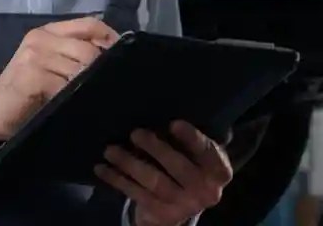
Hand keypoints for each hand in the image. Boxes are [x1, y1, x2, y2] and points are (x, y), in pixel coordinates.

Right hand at [0, 16, 118, 168]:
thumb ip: (73, 55)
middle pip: (89, 48)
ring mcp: (36, 55)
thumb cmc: (23, 93)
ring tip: (87, 97)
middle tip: (106, 85)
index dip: (109, 37)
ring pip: (82, 67)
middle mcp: (41, 38)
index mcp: (47, 31)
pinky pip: (67, 85)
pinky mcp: (33, 76)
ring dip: (88, 85)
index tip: (122, 55)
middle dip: (101, 69)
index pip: (89, 23)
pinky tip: (70, 104)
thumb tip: (111, 56)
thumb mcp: (50, 66)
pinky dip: (73, 97)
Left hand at [95, 121, 233, 225]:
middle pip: (178, 168)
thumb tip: (167, 108)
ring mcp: (183, 206)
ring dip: (129, 164)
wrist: (185, 204)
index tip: (174, 123)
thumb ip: (193, 137)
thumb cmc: (192, 163)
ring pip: (153, 182)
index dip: (191, 138)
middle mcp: (206, 192)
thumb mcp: (201, 152)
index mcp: (220, 171)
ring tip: (111, 149)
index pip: (208, 152)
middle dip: (155, 148)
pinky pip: (136, 194)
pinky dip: (117, 180)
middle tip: (135, 133)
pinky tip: (102, 169)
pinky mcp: (161, 215)